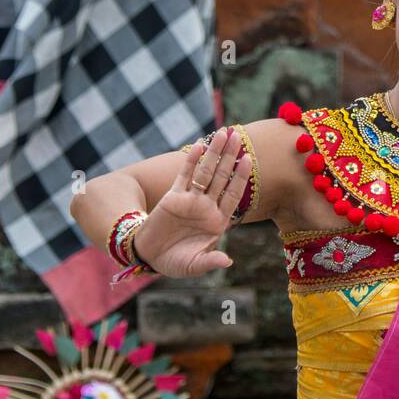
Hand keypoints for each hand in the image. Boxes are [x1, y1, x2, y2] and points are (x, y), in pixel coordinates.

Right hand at [133, 129, 249, 276]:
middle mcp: (206, 207)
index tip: (248, 160)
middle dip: (230, 156)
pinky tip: (200, 145)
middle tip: (238, 135)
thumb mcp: (194, 265)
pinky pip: (184, 175)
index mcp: (217, 221)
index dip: (240, 177)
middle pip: (222, 177)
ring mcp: (190, 200)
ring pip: (205, 172)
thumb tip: (227, 262)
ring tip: (223, 133)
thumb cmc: (175, 262)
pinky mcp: (173, 197)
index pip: (233, 194)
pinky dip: (191, 161)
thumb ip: (210, 262)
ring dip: (214, 152)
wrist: (150, 257)